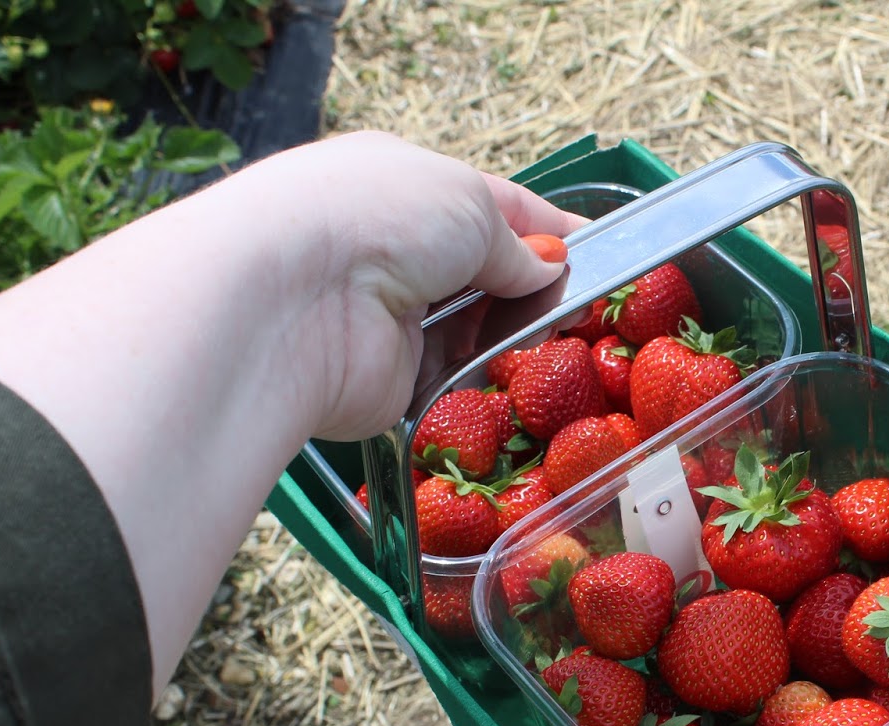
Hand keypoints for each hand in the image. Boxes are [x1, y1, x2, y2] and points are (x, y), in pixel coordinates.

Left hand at [237, 131, 585, 440]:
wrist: (292, 300)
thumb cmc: (378, 219)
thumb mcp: (469, 206)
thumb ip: (516, 242)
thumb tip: (547, 268)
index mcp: (403, 183)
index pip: (492, 205)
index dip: (546, 229)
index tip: (596, 253)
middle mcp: (392, 247)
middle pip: (485, 271)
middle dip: (532, 287)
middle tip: (578, 305)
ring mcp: (390, 315)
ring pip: (474, 327)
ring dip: (511, 332)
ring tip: (548, 336)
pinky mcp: (391, 378)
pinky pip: (454, 379)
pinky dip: (481, 377)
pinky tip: (507, 372)